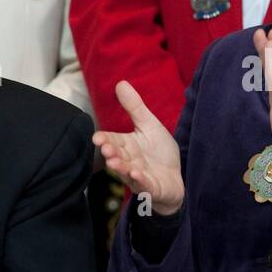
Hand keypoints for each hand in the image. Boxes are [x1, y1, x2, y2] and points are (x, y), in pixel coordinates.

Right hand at [93, 81, 183, 215]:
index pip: (111, 141)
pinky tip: (136, 173)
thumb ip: (135, 107)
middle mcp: (128, 161)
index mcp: (126, 146)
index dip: (104, 140)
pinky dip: (140, 180)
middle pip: (116, 157)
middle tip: (106, 149)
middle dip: (110, 153)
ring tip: (115, 162)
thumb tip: (120, 82)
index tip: (97, 138)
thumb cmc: (158, 152)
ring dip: (121, 168)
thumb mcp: (149, 125)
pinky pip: (144, 185)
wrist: (175, 177)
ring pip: (126, 172)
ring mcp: (138, 176)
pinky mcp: (151, 188)